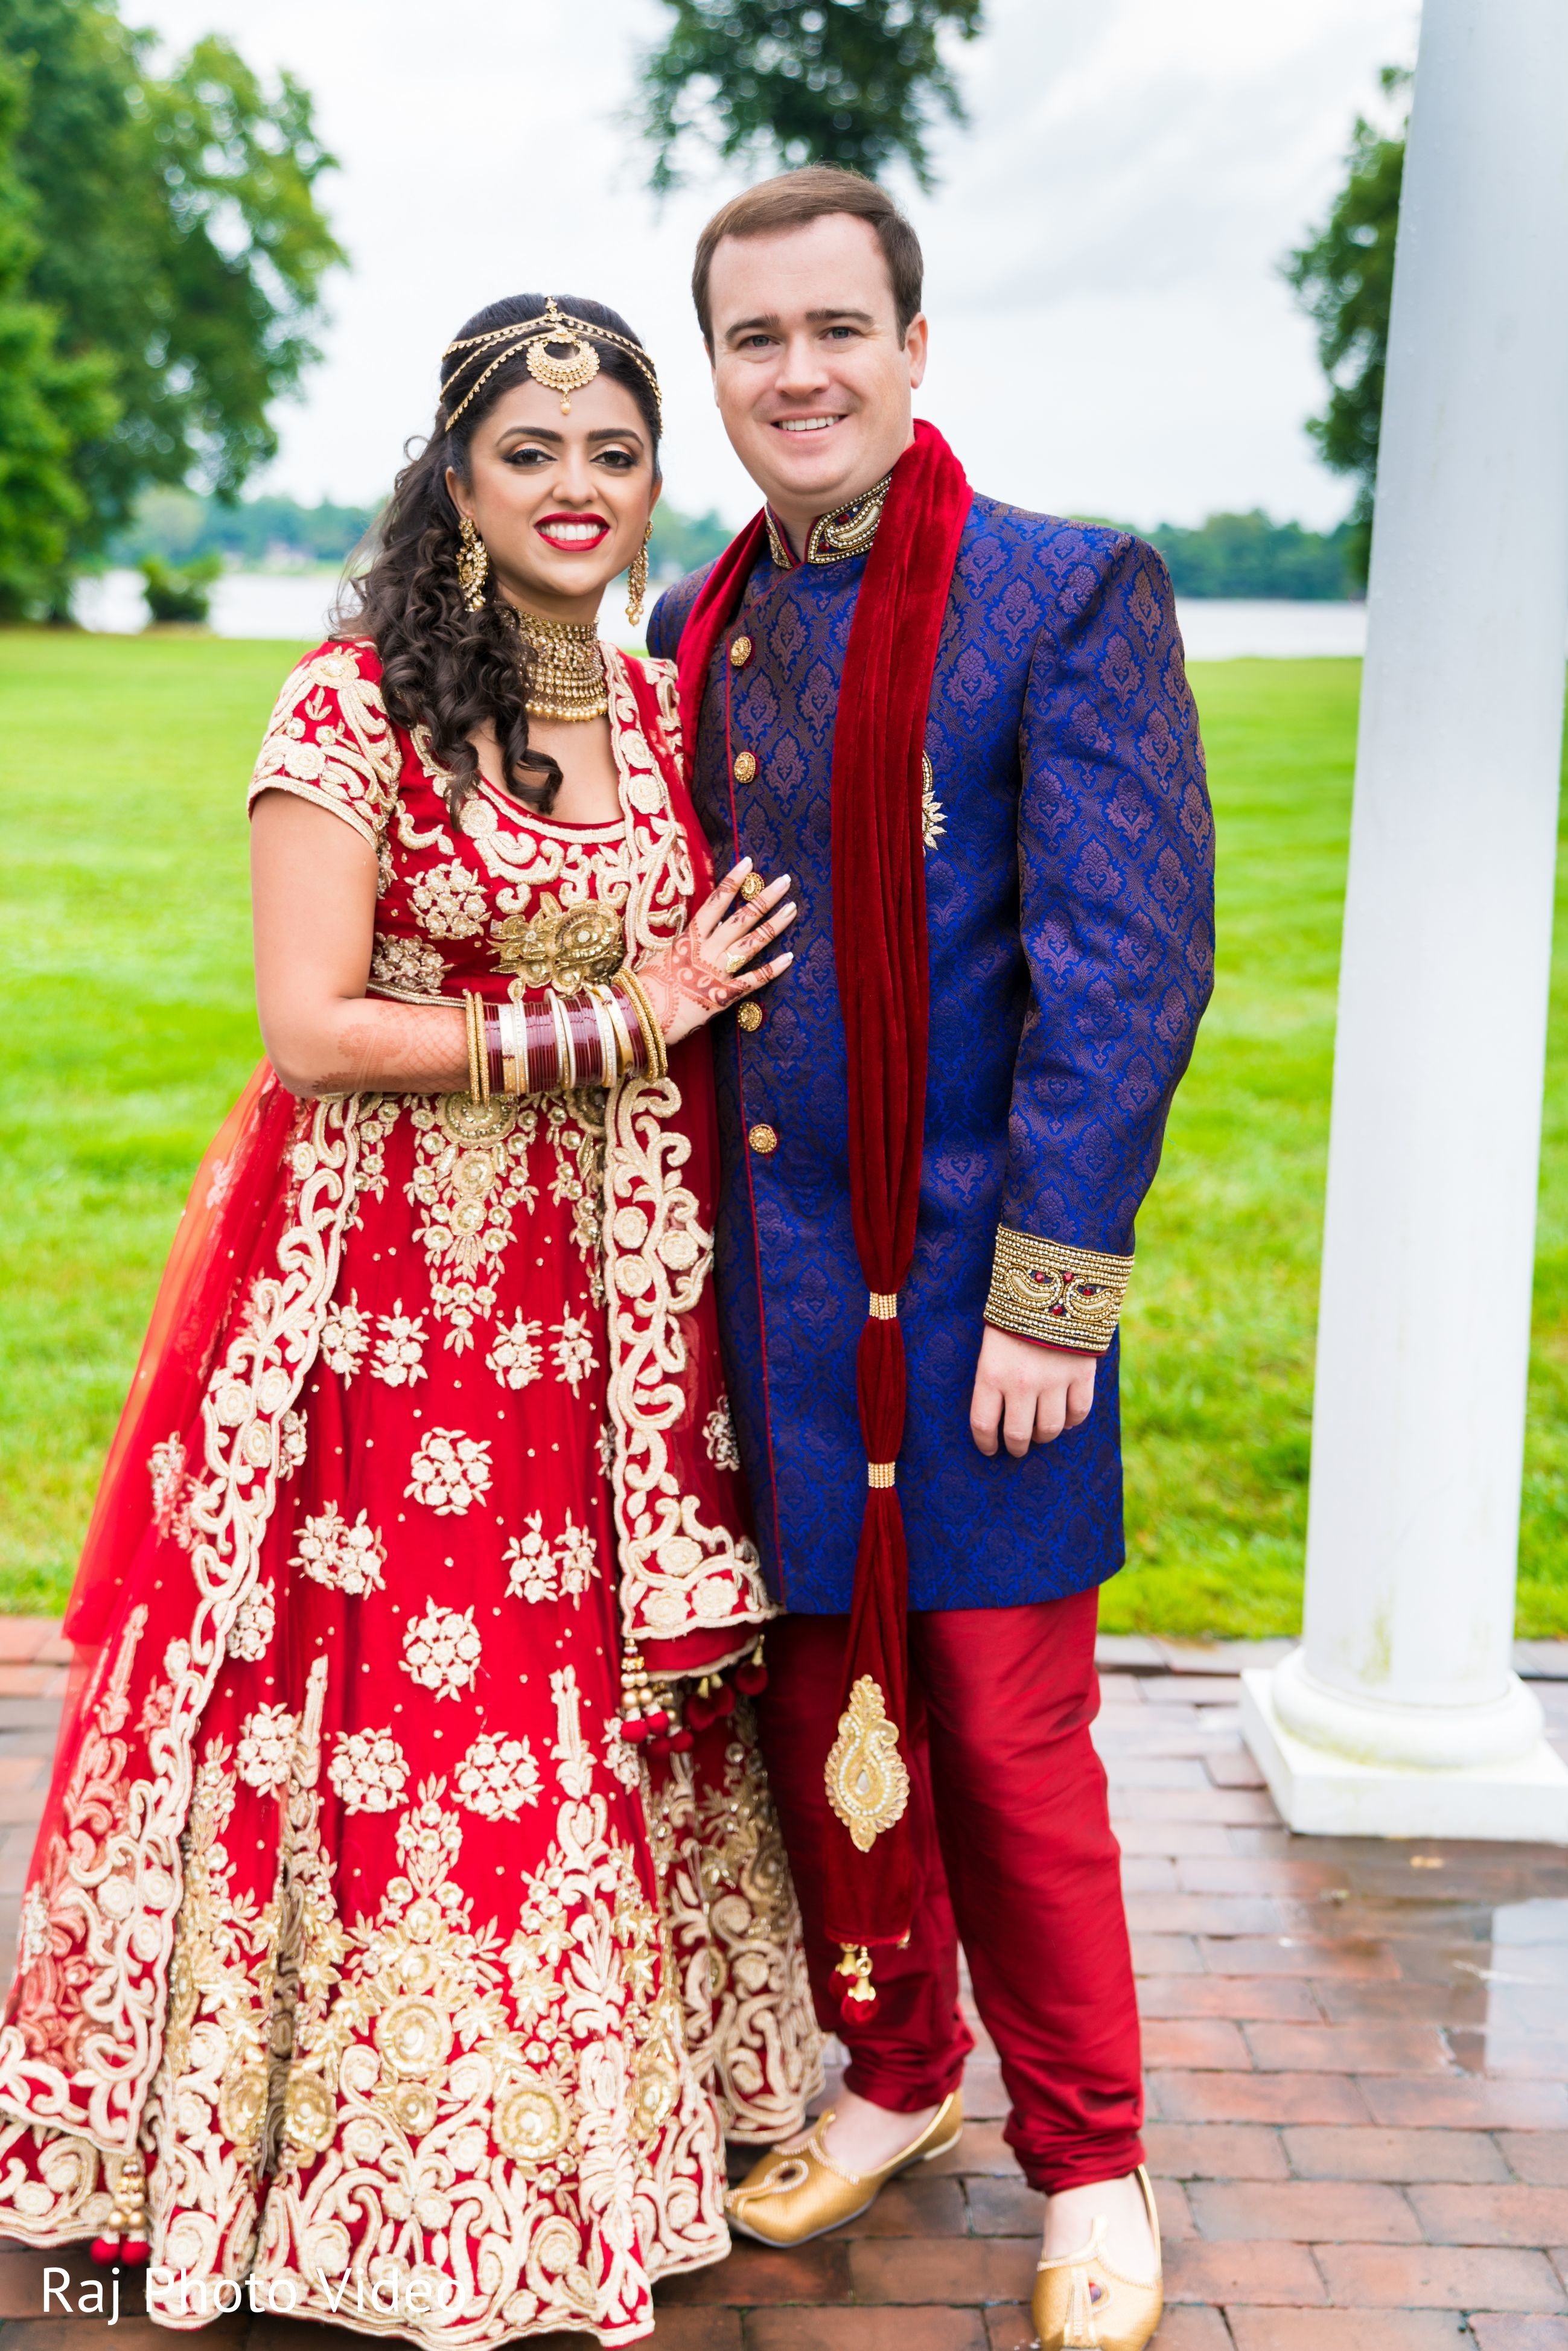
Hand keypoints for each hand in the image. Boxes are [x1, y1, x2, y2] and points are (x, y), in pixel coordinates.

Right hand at [635, 858, 796, 1047]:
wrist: (641, 1015)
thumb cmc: (648, 987)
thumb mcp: (664, 955)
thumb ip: (685, 943)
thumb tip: (699, 931)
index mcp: (690, 937)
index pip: (716, 902)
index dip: (733, 882)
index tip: (749, 864)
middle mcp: (708, 950)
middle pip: (741, 918)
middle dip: (765, 898)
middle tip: (784, 881)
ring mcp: (718, 972)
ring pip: (752, 943)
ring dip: (774, 925)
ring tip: (792, 909)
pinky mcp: (725, 995)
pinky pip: (754, 980)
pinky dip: (772, 969)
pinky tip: (790, 957)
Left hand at [969, 1324, 1096, 1458]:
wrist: (1052, 1280)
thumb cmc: (1014, 1312)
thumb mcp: (991, 1343)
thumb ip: (994, 1377)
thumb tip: (1000, 1413)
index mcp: (991, 1374)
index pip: (983, 1425)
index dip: (986, 1443)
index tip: (990, 1449)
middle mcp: (1021, 1384)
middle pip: (1019, 1435)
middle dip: (1016, 1446)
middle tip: (1017, 1447)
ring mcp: (1054, 1381)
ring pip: (1050, 1429)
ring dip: (1044, 1436)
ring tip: (1040, 1432)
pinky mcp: (1081, 1374)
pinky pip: (1079, 1412)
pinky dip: (1072, 1420)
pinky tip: (1066, 1417)